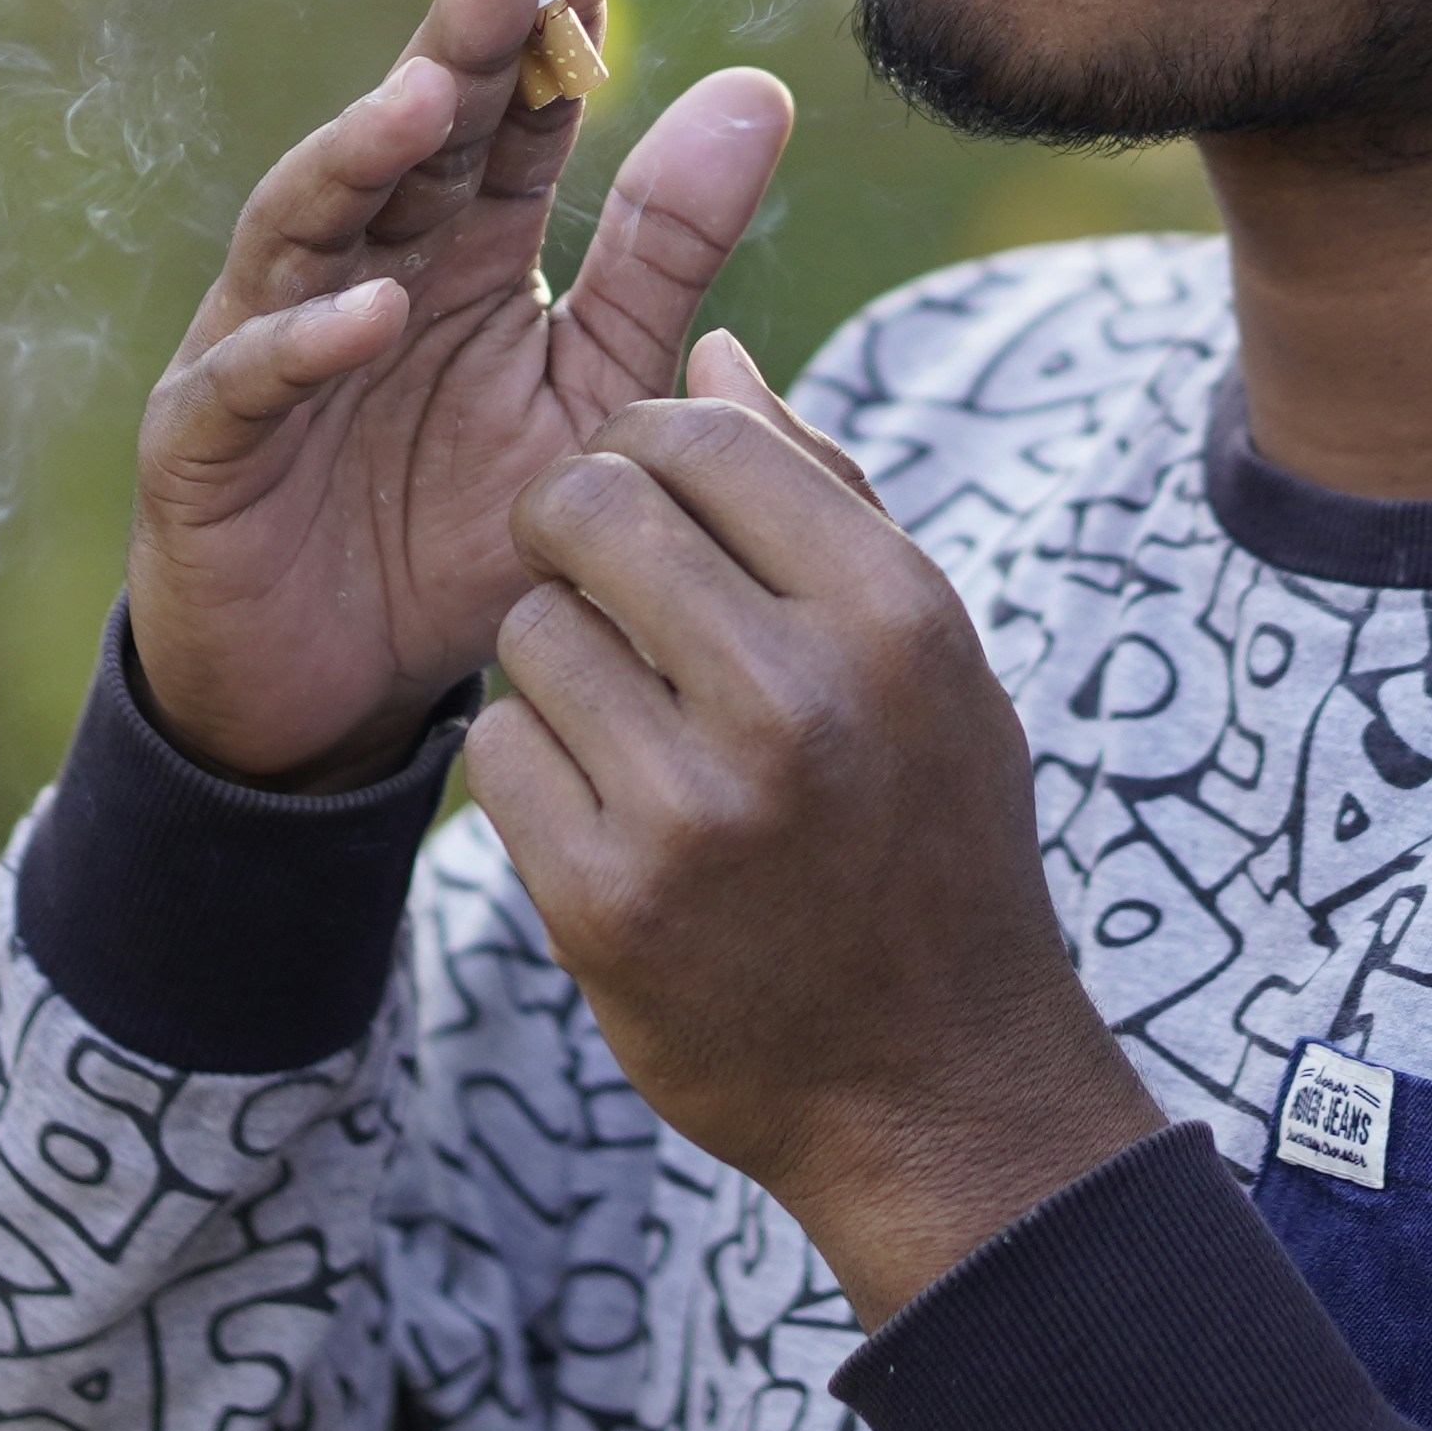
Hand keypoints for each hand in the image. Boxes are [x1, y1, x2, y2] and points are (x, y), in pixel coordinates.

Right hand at [127, 0, 793, 788]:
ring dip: (362, 156)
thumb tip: (758, 92)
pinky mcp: (204, 441)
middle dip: (453, 35)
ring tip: (422, 101)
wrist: (342, 698)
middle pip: (408, 129)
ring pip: (308, 224)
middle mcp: (359, 264)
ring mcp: (267, 342)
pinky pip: (251, 379)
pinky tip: (369, 313)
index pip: (504, 106)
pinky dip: (305, 343)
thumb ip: (667, 255)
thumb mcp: (594, 389)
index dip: (536, 8)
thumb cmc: (466, 532)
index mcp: (461, 245)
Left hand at [468, 333, 1165, 1328]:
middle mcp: (797, 700)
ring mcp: (696, 808)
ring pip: (528, 630)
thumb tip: (705, 349)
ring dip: (553, 656)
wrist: (933, 1080)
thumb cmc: (930, 835)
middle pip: (592, 509)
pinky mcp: (606, 901)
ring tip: (625, 714)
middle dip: (572, 525)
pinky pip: (498, 750)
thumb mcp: (926, 654)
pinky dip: (531, 763)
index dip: (649, 443)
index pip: (705, 436)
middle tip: (593, 576)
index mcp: (889, 617)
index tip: (651, 493)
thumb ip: (819, 491)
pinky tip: (601, 802)